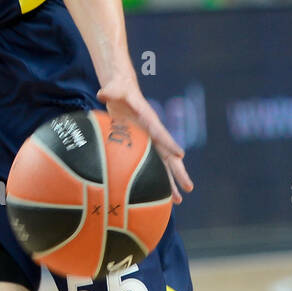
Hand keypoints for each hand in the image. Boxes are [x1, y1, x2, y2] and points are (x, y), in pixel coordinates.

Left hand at [97, 74, 193, 204]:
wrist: (123, 91)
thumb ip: (110, 91)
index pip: (159, 132)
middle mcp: (153, 132)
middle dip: (179, 171)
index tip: (180, 154)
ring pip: (163, 164)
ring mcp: (150, 140)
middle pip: (169, 154)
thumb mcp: (113, 89)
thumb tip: (102, 92)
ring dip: (171, 182)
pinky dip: (157, 179)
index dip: (169, 142)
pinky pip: (152, 164)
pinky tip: (160, 195)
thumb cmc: (118, 90)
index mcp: (148, 118)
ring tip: (178, 201)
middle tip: (189, 188)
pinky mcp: (144, 145)